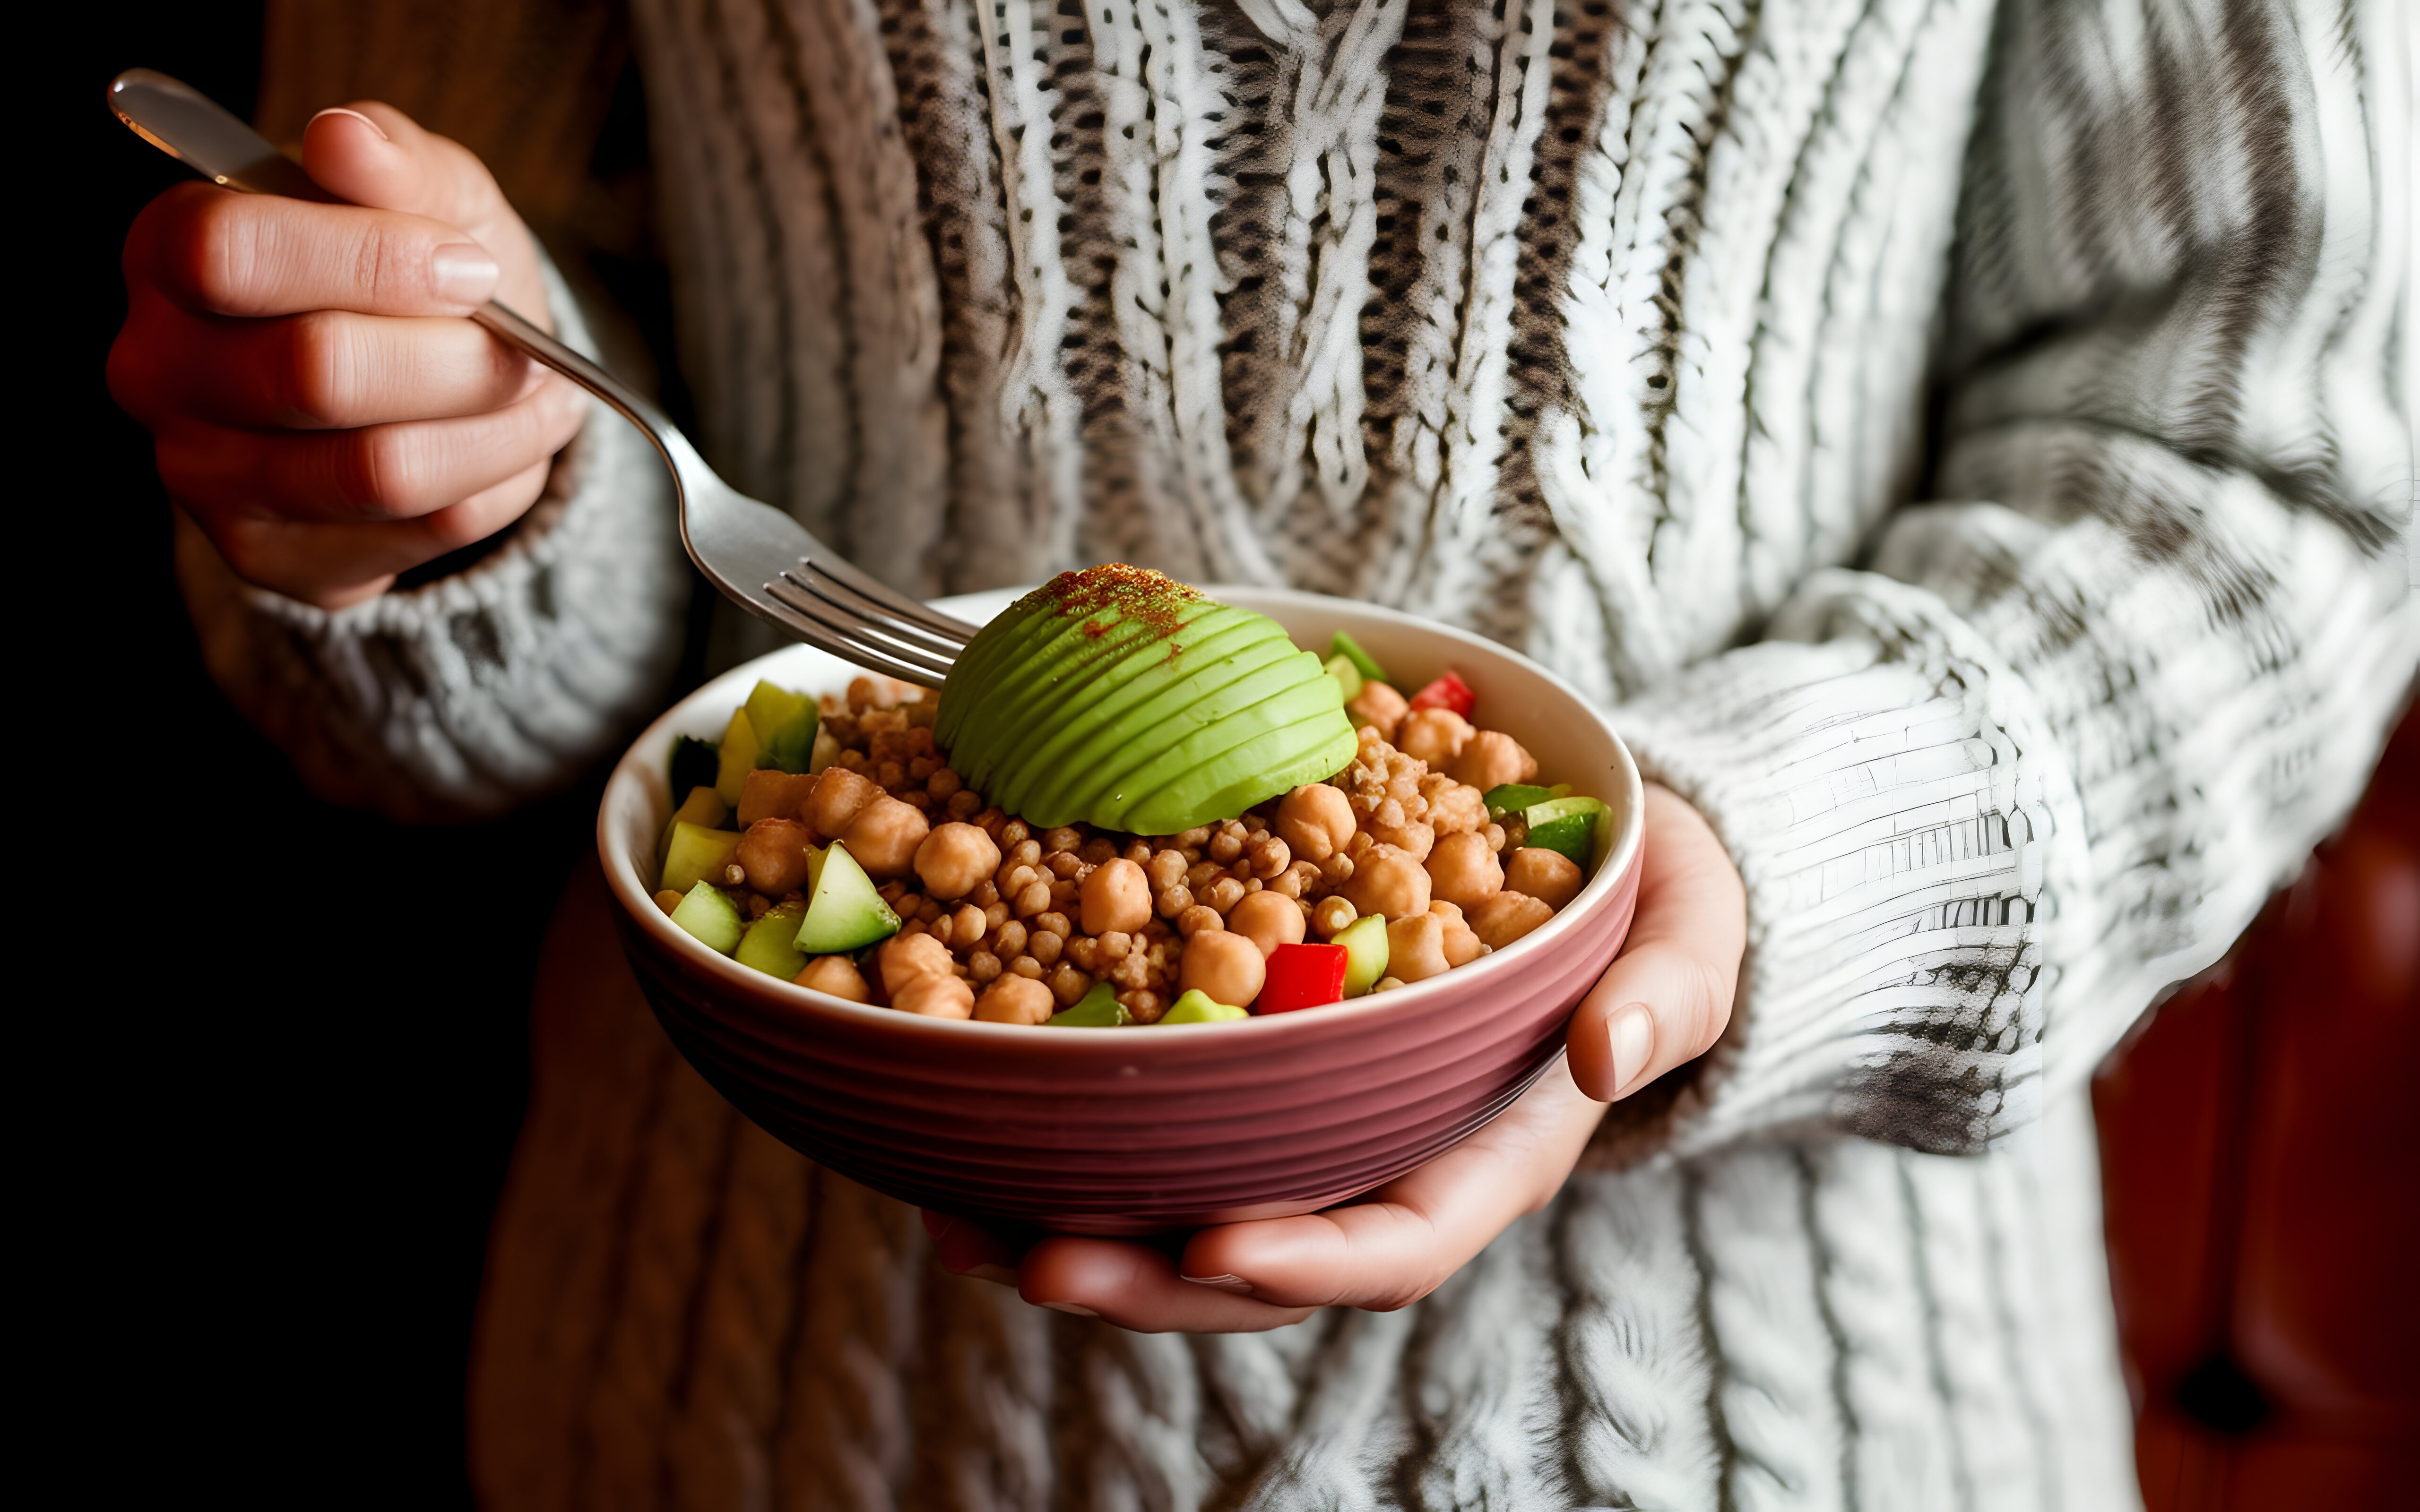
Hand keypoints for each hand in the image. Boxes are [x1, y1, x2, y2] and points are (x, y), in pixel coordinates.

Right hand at [109, 103, 577, 608]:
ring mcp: (202, 476)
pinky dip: (495, 484)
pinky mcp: (270, 558)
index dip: (371, 261)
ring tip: (539, 396)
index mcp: (169, 252)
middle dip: (458, 359)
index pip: (230, 252)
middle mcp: (158, 370)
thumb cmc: (422, 267)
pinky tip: (503, 446)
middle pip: (317, 371)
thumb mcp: (431, 193)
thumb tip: (345, 138)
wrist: (437, 379)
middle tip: (524, 347)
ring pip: (380, 470)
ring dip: (494, 431)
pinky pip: (420, 533)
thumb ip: (395, 161)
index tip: (469, 266)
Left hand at [927, 783, 1745, 1330]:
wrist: (1616, 875)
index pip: (1402, 1239)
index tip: (1216, 1247)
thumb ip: (1663, 999)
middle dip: (1152, 1277)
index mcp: (1495, 1154)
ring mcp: (1328, 1132)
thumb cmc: (1656, 910)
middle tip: (1035, 1258)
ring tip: (964, 1223)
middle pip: (1269, 1261)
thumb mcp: (1691, 941)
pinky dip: (1081, 1146)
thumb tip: (1603, 1056)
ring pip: (1197, 1218)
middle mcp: (1397, 1164)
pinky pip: (1173, 1137)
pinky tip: (981, 1134)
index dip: (1311, 1258)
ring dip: (1085, 1231)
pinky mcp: (1274, 1081)